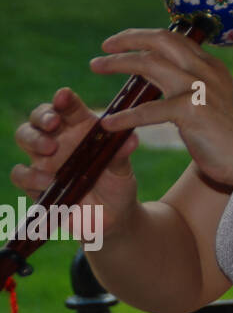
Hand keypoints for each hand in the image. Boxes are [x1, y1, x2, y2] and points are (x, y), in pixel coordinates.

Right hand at [12, 87, 141, 241]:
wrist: (111, 217)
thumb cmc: (118, 185)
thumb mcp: (123, 170)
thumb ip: (121, 155)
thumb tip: (131, 139)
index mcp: (83, 128)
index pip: (69, 107)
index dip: (64, 99)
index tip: (64, 96)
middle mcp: (60, 139)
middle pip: (39, 117)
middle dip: (42, 115)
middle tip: (53, 123)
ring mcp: (45, 160)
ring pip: (25, 137)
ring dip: (34, 139)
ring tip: (51, 149)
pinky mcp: (35, 183)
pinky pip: (20, 173)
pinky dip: (30, 175)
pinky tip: (48, 181)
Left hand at [87, 28, 232, 191]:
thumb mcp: (216, 101)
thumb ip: (193, 87)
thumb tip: (163, 81)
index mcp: (212, 67)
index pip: (174, 38)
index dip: (143, 36)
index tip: (120, 42)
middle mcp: (206, 71)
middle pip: (160, 40)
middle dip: (128, 39)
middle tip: (104, 47)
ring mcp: (201, 89)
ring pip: (150, 64)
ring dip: (118, 63)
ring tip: (95, 67)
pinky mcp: (193, 112)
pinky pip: (149, 110)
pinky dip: (124, 116)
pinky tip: (107, 123)